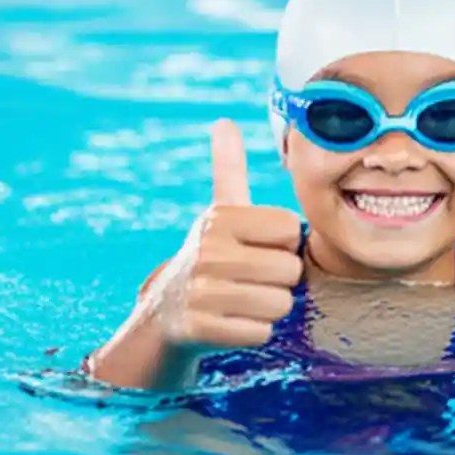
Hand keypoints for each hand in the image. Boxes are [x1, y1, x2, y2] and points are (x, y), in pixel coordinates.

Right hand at [140, 119, 303, 349]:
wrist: (164, 316)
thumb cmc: (209, 259)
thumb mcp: (218, 214)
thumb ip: (228, 170)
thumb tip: (223, 122)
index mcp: (219, 218)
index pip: (290, 229)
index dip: (283, 244)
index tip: (258, 248)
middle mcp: (207, 251)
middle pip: (290, 270)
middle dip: (280, 281)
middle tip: (252, 280)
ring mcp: (199, 291)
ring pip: (279, 304)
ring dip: (269, 308)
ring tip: (243, 301)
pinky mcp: (198, 328)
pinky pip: (259, 332)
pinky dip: (252, 332)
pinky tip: (231, 322)